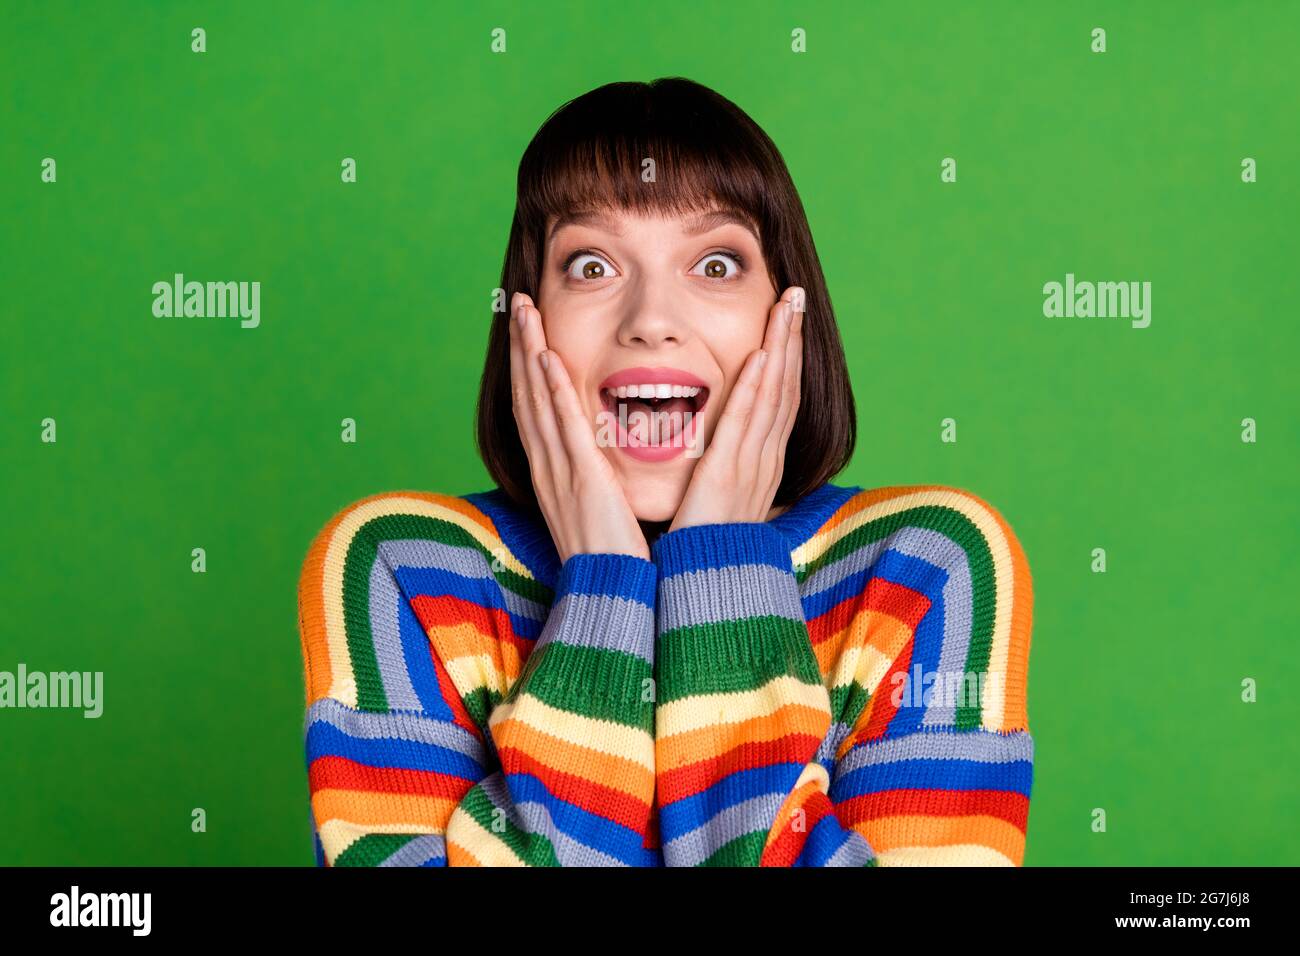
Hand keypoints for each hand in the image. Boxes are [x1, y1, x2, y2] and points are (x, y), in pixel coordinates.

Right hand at [508, 292, 650, 561]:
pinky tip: (549, 360)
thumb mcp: (597, 506)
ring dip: (530, 353)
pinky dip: (553, 393)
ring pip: (537, 401)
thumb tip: (600, 456)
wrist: (611, 594)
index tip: (528, 331)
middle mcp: (548, 467)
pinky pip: (563, 429)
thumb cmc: (612, 556)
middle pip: (526, 395)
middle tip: (517, 302)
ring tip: (524, 312)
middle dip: (521, 346)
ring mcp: (560, 473)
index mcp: (553, 472)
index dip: (527, 367)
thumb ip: (595, 476)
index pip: (534, 409)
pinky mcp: (582, 481)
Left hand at [669, 287, 804, 531]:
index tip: (788, 319)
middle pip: (786, 387)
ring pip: (774, 395)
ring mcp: (752, 465)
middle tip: (796, 296)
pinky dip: (757, 388)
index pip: (779, 398)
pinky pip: (747, 423)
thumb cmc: (708, 545)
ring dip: (782, 348)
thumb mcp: (720, 497)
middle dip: (792, 339)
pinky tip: (763, 355)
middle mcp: (764, 458)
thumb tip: (720, 450)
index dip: (787, 356)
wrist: (706, 586)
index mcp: (760, 462)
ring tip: (788, 307)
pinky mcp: (729, 474)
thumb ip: (723, 468)